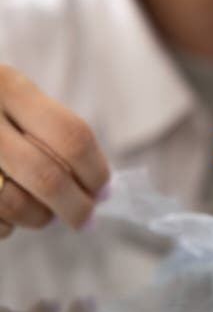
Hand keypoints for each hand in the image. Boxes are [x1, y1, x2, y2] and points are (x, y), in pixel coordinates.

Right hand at [0, 66, 109, 238]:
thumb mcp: (10, 97)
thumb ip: (52, 133)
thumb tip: (99, 188)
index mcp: (7, 85)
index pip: (71, 136)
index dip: (96, 171)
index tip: (104, 191)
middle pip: (48, 177)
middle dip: (76, 207)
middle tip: (86, 219)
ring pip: (14, 204)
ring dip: (39, 219)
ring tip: (45, 216)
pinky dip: (5, 226)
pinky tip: (6, 215)